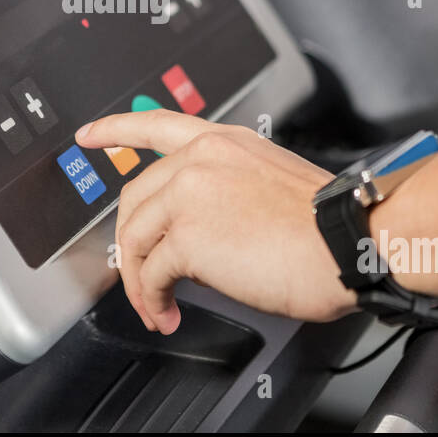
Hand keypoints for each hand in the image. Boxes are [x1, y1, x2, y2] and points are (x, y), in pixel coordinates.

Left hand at [74, 109, 356, 333]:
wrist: (347, 242)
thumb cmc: (326, 226)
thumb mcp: (271, 182)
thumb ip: (227, 188)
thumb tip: (199, 228)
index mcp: (223, 141)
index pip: (156, 124)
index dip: (115, 131)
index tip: (90, 136)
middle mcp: (200, 159)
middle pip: (134, 197)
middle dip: (130, 242)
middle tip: (140, 274)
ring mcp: (189, 194)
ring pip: (133, 238)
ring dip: (137, 281)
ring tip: (155, 306)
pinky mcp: (187, 236)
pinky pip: (149, 274)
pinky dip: (151, 300)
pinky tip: (167, 313)